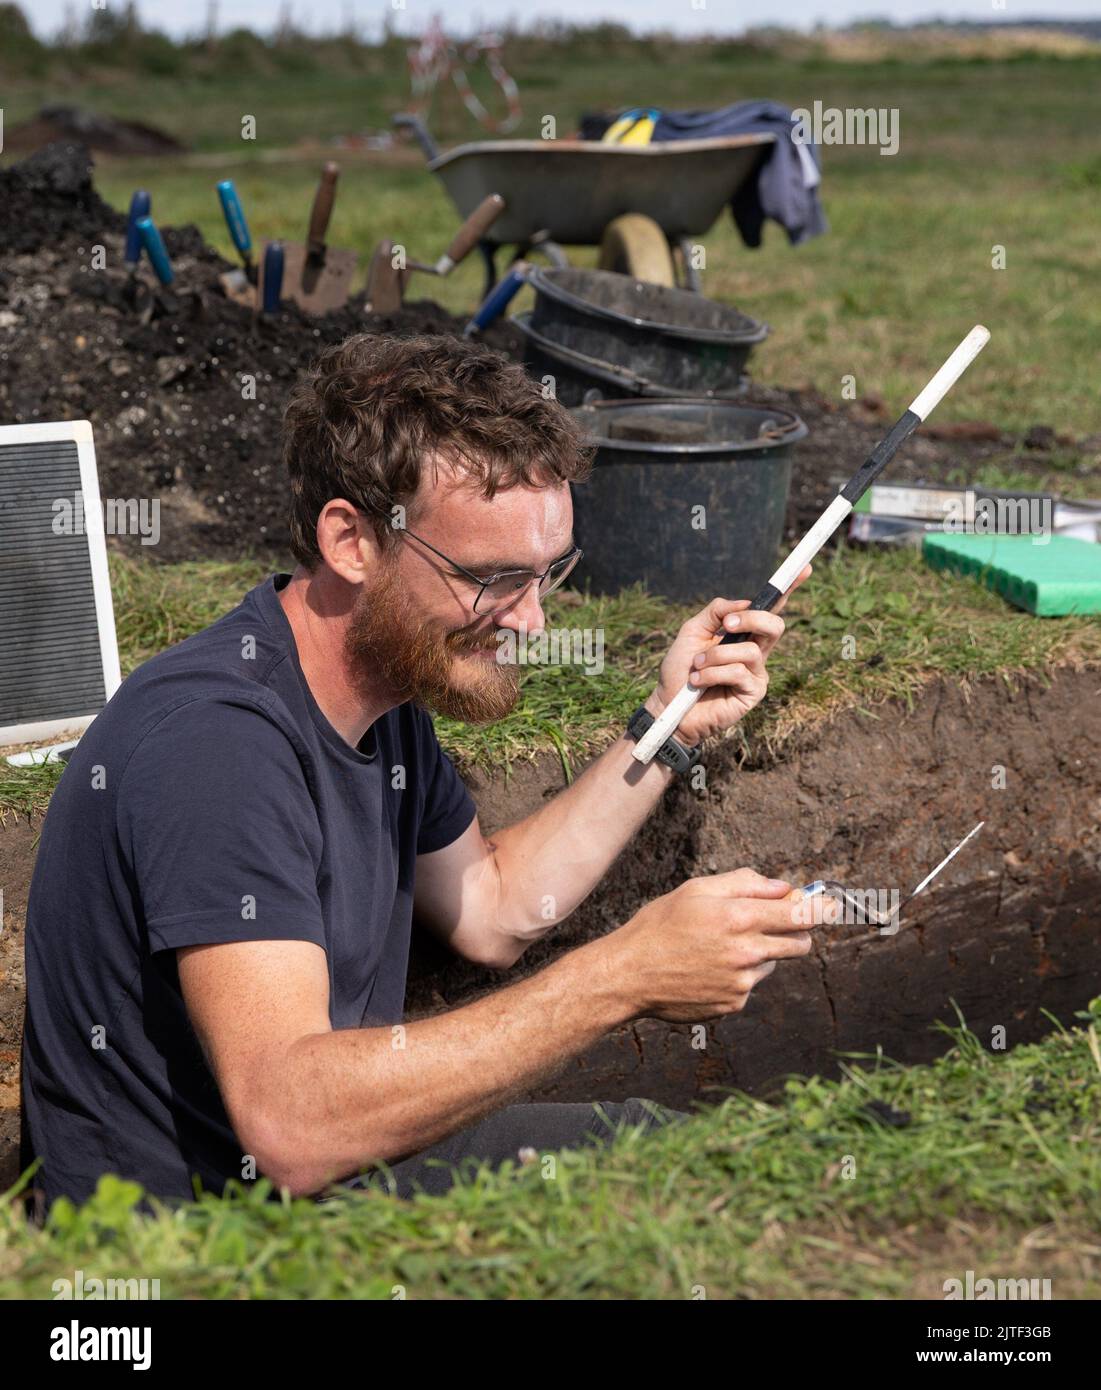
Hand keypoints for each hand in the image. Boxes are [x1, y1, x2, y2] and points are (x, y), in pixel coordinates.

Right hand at [607, 867, 837, 1022]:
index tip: (833, 905)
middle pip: (801, 943)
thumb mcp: (697, 889)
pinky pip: (751, 984)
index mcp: (740, 918)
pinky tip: (709, 968)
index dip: (823, 908)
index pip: (803, 914)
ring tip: (721, 947)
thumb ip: (745, 884)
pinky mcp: (733, 1004)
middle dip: (795, 931)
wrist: (630, 974)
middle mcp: (747, 952)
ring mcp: (742, 982)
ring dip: (761, 953)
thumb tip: (782, 887)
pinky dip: (740, 975)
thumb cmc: (660, 925)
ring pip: (773, 963)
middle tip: (774, 922)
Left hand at [646, 565, 810, 745]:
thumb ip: (716, 612)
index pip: (770, 609)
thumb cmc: (681, 669)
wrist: (668, 704)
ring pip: (750, 650)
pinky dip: (714, 673)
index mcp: (744, 634)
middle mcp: (756, 651)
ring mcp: (757, 673)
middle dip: (751, 619)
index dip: (788, 589)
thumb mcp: (693, 631)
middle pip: (775, 624)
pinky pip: (739, 672)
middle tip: (726, 626)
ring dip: (716, 655)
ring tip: (697, 667)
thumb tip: (744, 603)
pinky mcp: (753, 693)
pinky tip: (698, 682)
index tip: (803, 568)